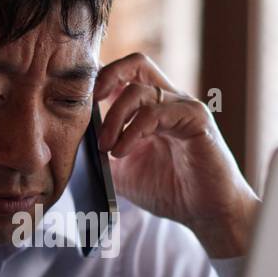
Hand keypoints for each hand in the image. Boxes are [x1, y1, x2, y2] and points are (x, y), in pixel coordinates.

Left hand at [94, 53, 259, 257]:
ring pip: (140, 89)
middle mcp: (169, 100)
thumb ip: (100, 153)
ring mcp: (183, 107)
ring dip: (114, 118)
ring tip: (106, 148)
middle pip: (135, 63)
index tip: (77, 106)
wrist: (207, 213)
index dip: (97, 81)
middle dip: (105, 78)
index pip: (123, 76)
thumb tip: (70, 143)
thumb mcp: (122, 172)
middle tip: (88, 107)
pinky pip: (157, 112)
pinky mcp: (196, 119)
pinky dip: (133, 130)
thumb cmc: (170, 191)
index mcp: (152, 108)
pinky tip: (122, 152)